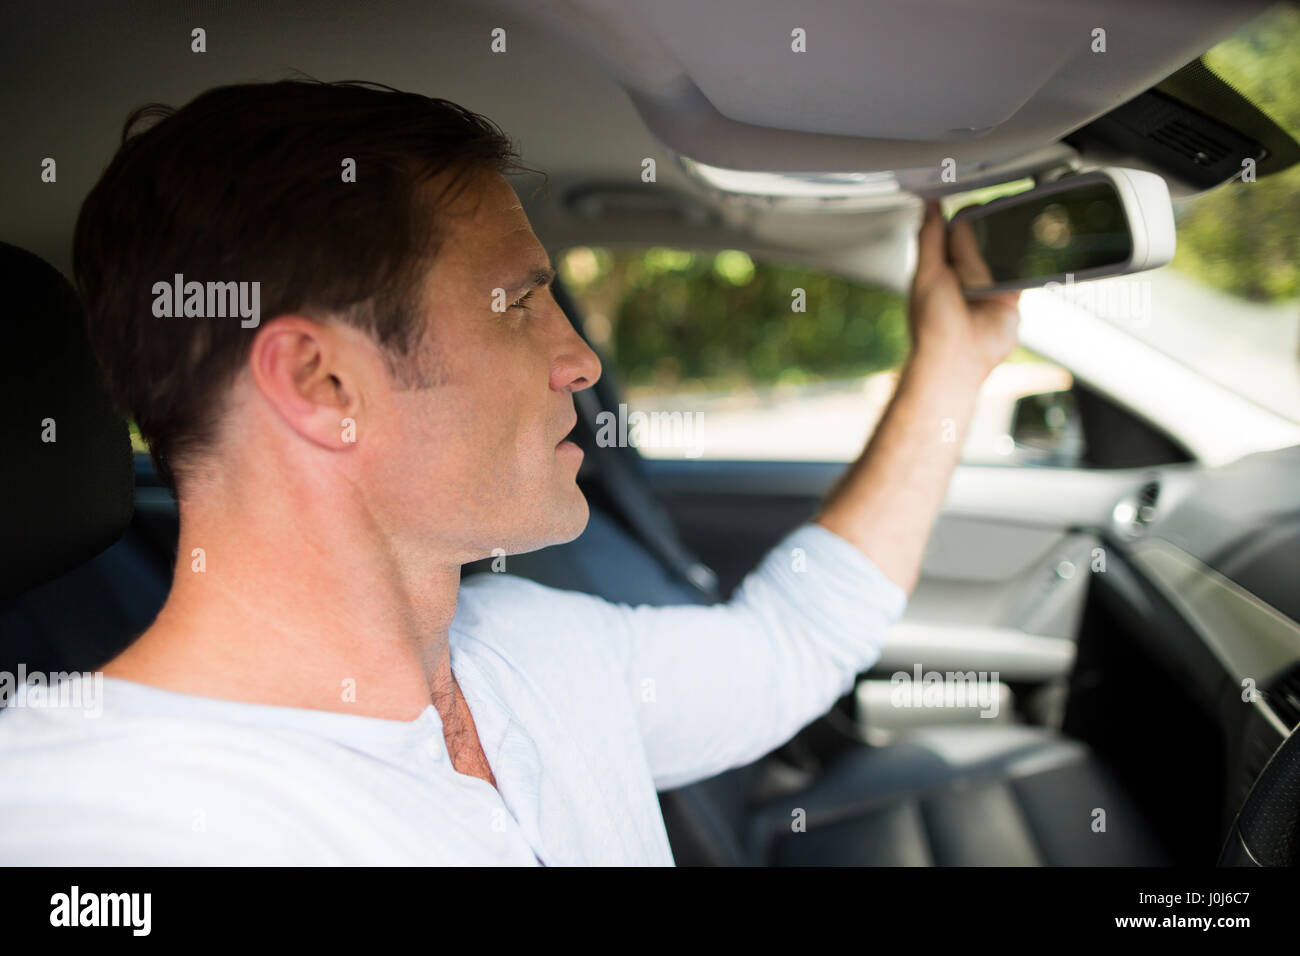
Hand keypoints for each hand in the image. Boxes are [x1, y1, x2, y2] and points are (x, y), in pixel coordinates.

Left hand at [907, 200, 1020, 382]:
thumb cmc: (933, 323)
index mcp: (938, 271)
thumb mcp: (926, 272)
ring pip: (998, 255)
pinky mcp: (1009, 300)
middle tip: (988, 213)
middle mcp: (962, 279)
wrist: (957, 357)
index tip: (968, 201)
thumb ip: (929, 238)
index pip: (949, 235)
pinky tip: (1027, 249)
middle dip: (982, 227)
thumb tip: (929, 206)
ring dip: (1002, 244)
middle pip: (976, 242)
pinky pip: (1020, 275)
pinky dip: (1023, 263)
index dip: (959, 217)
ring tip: (1001, 239)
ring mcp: (987, 289)